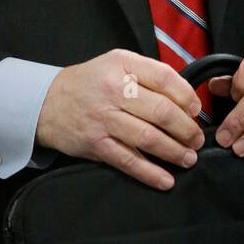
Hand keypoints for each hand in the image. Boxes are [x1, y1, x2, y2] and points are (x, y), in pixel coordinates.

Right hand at [35, 49, 205, 189]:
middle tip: (197, 139)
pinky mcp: (96, 144)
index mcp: (122, 64)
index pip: (165, 78)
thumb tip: (186, 97)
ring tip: (188, 157)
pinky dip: (150, 173)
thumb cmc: (90, 83)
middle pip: (161, 111)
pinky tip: (166, 179)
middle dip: (186, 129)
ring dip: (174, 151)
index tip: (196, 110)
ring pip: (148, 137)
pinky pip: (128, 160)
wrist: (47, 102)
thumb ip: (148, 74)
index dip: (187, 97)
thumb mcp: (116, 63)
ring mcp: (103, 118)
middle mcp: (112, 89)